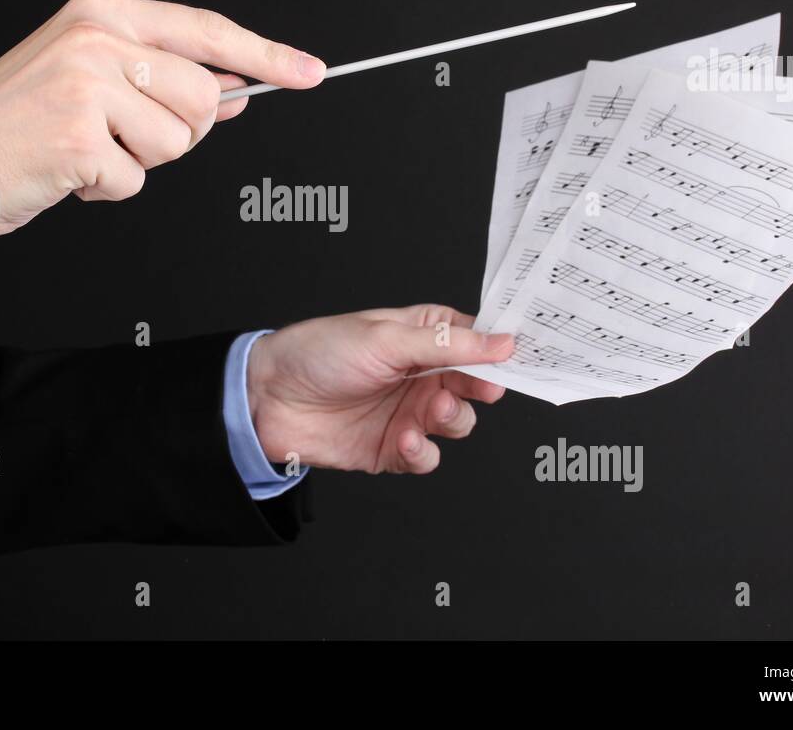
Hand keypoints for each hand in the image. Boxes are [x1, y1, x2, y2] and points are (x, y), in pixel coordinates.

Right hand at [0, 0, 325, 240]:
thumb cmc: (14, 124)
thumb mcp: (88, 78)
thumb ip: (163, 76)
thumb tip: (236, 91)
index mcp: (103, 9)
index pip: (207, 30)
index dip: (265, 56)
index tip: (310, 73)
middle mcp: (98, 36)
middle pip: (202, 99)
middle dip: (175, 132)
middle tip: (115, 133)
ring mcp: (88, 84)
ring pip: (177, 142)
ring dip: (138, 161)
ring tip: (84, 148)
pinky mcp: (79, 138)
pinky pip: (137, 180)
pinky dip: (106, 190)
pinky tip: (65, 171)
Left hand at [246, 305, 515, 474]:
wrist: (269, 398)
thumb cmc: (319, 352)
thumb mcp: (387, 338)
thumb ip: (449, 345)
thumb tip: (504, 342)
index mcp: (423, 336)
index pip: (478, 342)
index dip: (501, 351)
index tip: (523, 360)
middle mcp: (421, 374)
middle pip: (476, 386)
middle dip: (480, 390)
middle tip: (478, 390)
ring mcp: (409, 412)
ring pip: (458, 424)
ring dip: (452, 420)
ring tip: (430, 411)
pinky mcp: (392, 449)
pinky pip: (427, 457)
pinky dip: (423, 452)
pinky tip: (404, 441)